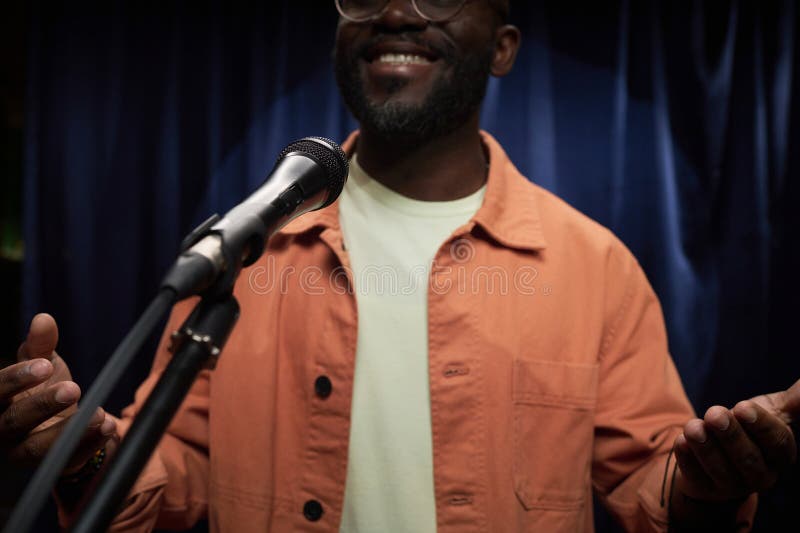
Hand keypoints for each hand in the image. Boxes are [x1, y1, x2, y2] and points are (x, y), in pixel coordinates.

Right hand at [0, 313, 116, 477]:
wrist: (60, 424)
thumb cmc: (43, 389)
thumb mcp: (43, 366)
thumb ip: (41, 345)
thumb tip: (43, 319)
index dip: (16, 379)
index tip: (45, 365)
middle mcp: (4, 430)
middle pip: (15, 421)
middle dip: (43, 404)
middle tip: (73, 389)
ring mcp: (24, 452)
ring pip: (39, 448)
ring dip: (70, 430)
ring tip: (99, 414)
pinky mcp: (51, 465)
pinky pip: (68, 459)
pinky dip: (90, 443)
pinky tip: (109, 427)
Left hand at [672, 379, 798, 502]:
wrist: (720, 455)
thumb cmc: (750, 429)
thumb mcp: (772, 412)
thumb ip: (794, 400)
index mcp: (780, 454)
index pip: (777, 443)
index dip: (760, 425)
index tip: (742, 407)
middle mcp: (760, 474)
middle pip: (748, 459)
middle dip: (730, 435)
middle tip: (714, 414)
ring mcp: (732, 485)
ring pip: (720, 469)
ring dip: (705, 447)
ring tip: (692, 427)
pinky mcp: (705, 488)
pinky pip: (695, 476)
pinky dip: (687, 458)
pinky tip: (681, 441)